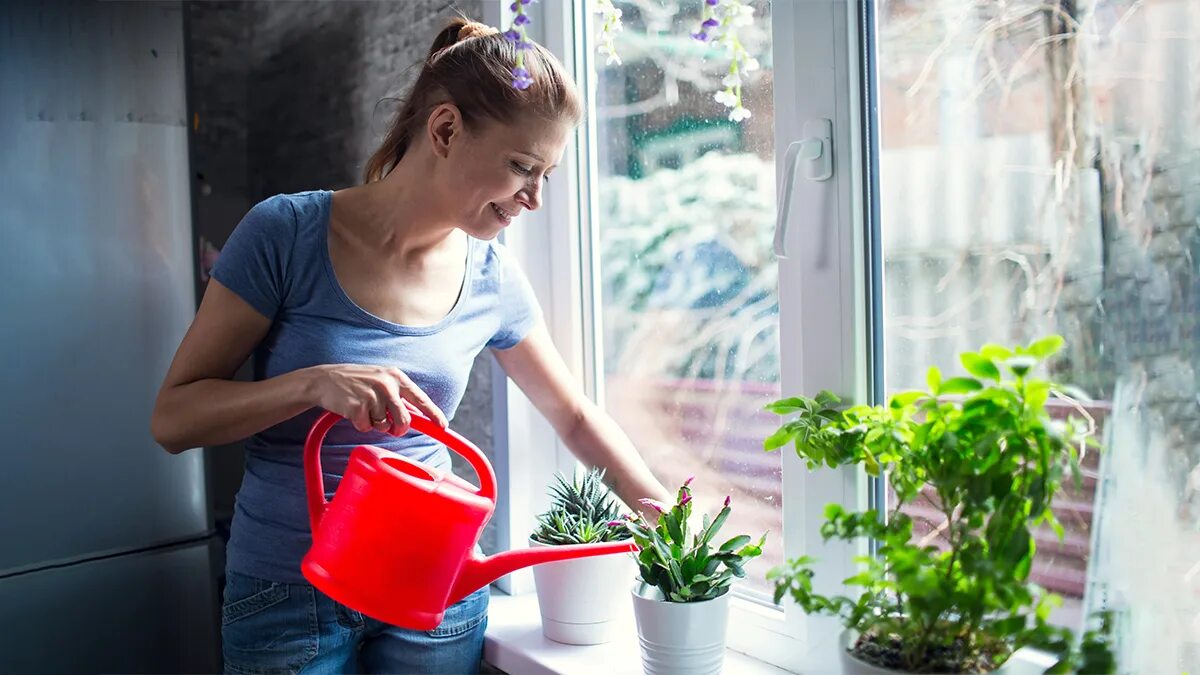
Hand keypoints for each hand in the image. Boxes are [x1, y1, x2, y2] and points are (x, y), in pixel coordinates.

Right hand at [302, 364, 447, 433]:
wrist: (324, 380)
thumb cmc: (355, 381)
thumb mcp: (380, 380)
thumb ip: (397, 395)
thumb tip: (414, 415)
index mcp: (396, 376)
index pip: (420, 398)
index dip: (433, 414)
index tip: (443, 426)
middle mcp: (387, 384)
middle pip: (404, 420)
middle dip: (398, 429)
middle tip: (390, 428)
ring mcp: (372, 395)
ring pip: (384, 426)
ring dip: (375, 424)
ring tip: (363, 409)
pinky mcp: (358, 407)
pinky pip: (367, 428)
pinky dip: (360, 424)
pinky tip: (352, 411)